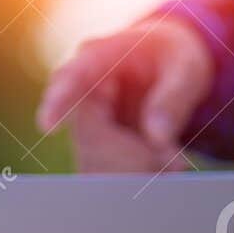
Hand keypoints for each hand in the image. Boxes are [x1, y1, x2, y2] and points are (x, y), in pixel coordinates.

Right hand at [37, 17, 213, 172]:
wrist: (168, 64)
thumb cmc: (175, 57)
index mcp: (100, 55)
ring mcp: (84, 120)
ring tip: (174, 161)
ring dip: (136, 170)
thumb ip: (173, 99)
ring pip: (95, 161)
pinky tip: (164, 166)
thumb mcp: (186, 69)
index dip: (58, 101)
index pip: (72, 78)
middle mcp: (82, 88)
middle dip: (129, 156)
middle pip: (87, 134)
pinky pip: (106, 173)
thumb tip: (156, 137)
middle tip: (175, 162)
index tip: (47, 124)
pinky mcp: (91, 146)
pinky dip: (137, 176)